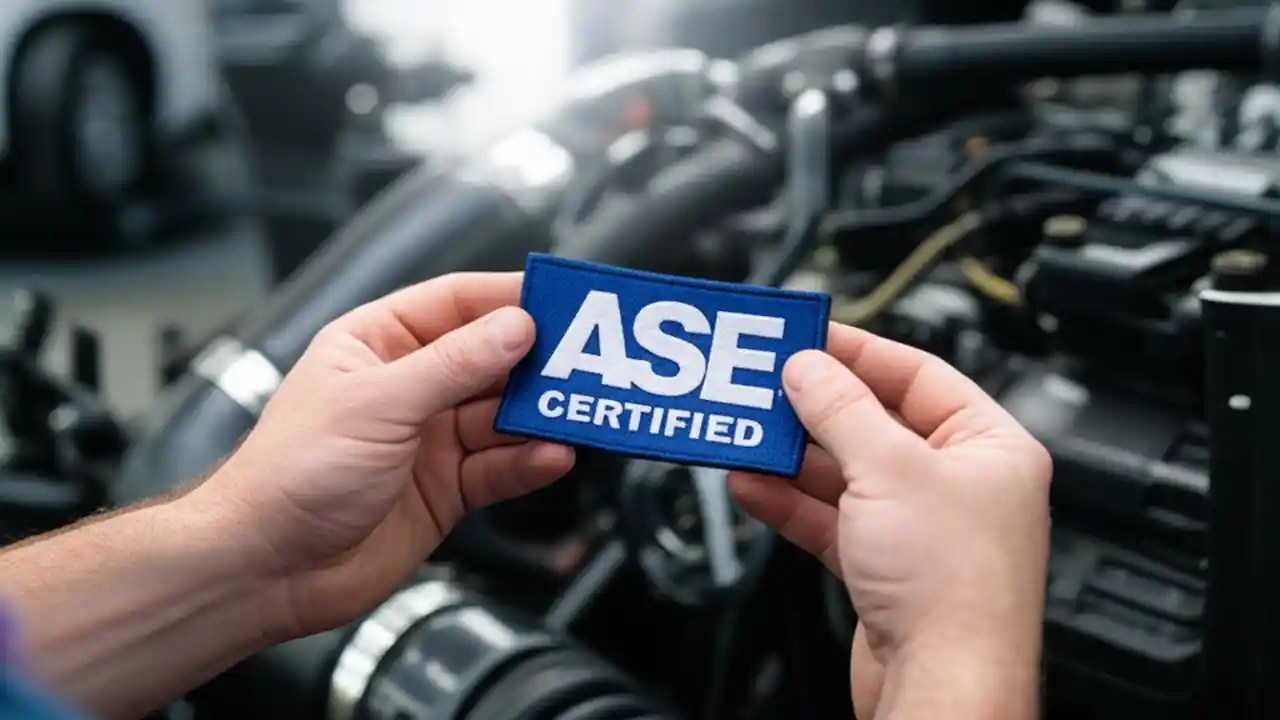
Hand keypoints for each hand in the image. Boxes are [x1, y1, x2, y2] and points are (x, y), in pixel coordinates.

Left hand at [191, 273, 574, 638]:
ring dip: (539, 415)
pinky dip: (528, 462)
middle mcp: (409, 386)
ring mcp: (429, 439)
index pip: (457, 303)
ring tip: (575, 412)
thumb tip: (514, 327)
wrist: (266, 569)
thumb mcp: (378, 403)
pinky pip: (500, 467)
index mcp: (378, 344)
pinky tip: (551, 456)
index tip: (559, 298)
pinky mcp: (446, 489)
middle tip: (587, 360)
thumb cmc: (290, 475)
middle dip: (537, 360)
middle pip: (491, 359)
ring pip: (503, 415)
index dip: (509, 298)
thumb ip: (454, 365)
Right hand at [728, 325, 1050, 718]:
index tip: (808, 338)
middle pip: (874, 422)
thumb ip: (840, 409)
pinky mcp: (884, 566)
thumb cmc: (955, 590)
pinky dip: (790, 501)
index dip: (858, 352)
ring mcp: (920, 527)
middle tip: (765, 384)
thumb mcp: (887, 469)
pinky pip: (830, 518)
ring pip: (845, 472)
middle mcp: (960, 484)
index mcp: (990, 446)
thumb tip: (808, 366)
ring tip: (748, 433)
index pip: (918, 374)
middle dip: (815, 408)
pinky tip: (753, 485)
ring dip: (793, 456)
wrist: (943, 684)